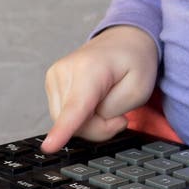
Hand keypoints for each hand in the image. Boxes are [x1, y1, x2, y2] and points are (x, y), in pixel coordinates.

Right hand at [41, 26, 157, 152]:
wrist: (123, 40)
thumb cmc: (134, 62)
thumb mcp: (139, 90)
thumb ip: (112, 114)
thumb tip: (84, 126)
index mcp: (90, 69)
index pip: (76, 107)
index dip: (63, 130)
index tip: (48, 147)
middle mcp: (65, 70)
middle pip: (74, 124)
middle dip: (99, 127)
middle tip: (118, 114)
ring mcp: (54, 75)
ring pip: (66, 123)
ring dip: (89, 121)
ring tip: (105, 101)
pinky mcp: (51, 82)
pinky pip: (63, 115)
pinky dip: (80, 115)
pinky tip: (92, 100)